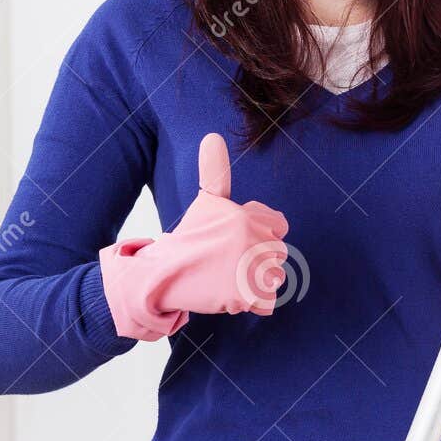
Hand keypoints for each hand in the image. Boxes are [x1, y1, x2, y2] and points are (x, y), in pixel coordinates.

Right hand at [99, 132, 291, 340]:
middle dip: (254, 262)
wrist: (162, 275)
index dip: (258, 235)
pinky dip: (249, 304)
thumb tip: (212, 136)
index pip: (278, 226)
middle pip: (276, 256)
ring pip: (273, 280)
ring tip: (225, 277)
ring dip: (253, 284)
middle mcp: (251, 240)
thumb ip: (214, 172)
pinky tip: (227, 293)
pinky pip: (265, 304)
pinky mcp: (245, 295)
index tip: (233, 240)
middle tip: (223, 261)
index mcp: (246, 217)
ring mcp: (249, 268)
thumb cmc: (189, 237)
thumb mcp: (206, 202)